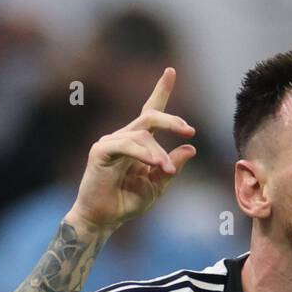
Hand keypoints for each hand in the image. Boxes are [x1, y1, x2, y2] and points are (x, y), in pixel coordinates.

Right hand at [66, 67, 196, 234]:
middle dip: (171, 121)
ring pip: (142, 134)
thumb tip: (191, 148)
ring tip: (167, 170)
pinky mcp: (101, 152)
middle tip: (189, 131)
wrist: (103, 220)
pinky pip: (127, 145)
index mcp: (138, 142)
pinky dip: (143, 154)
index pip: (151, 111)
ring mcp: (110, 142)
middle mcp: (124, 137)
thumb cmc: (126, 202)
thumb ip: (172, 166)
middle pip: (150, 116)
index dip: (161, 90)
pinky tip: (155, 164)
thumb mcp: (158, 185)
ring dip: (159, 153)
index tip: (171, 71)